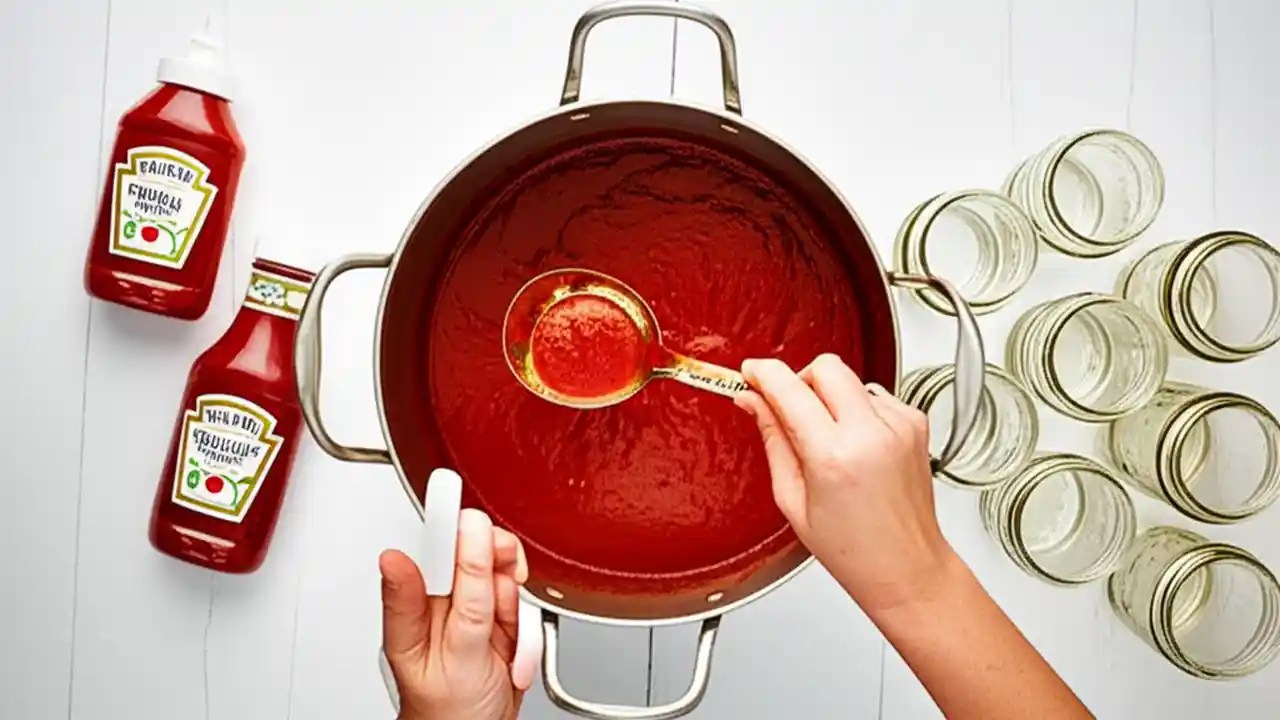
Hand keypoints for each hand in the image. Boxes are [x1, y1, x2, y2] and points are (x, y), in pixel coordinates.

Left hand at [380, 509, 537, 719]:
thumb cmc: (444, 709)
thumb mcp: (442, 659)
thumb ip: (430, 605)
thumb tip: (392, 558)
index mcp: (416, 600)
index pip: (435, 546)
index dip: (456, 528)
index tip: (471, 519)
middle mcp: (444, 597)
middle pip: (482, 551)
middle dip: (501, 576)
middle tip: (499, 604)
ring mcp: (476, 606)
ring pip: (509, 578)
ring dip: (519, 612)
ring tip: (503, 646)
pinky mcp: (503, 618)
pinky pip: (527, 606)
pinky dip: (531, 631)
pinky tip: (514, 653)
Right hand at [738, 354, 962, 614]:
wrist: (907, 566)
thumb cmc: (854, 549)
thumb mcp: (793, 499)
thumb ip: (773, 439)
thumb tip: (752, 401)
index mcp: (834, 456)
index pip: (789, 388)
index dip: (764, 374)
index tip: (751, 373)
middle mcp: (872, 433)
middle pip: (825, 367)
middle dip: (800, 379)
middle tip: (789, 408)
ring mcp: (899, 424)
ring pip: (850, 380)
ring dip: (831, 399)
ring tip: (829, 443)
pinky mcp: (915, 423)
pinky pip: (874, 396)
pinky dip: (858, 412)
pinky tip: (856, 447)